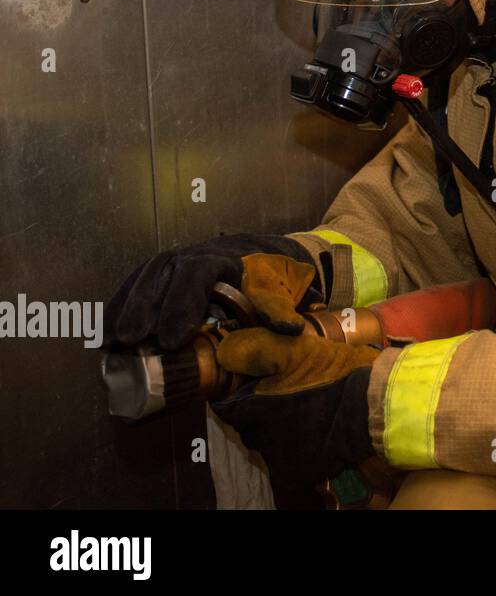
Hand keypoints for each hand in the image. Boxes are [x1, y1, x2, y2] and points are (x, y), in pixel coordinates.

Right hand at [107, 234, 315, 349]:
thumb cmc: (275, 277)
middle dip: (144, 307)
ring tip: (111, 341)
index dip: (180, 305)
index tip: (172, 340)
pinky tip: (106, 332)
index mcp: (224, 258)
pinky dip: (121, 306)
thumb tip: (288, 330)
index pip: (197, 273)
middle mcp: (195, 254)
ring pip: (145, 277)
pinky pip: (138, 285)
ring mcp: (177, 262)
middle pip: (162, 273)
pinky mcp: (165, 275)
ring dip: (126, 308)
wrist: (272, 257)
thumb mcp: (283, 289)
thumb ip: (281, 308)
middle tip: (132, 340)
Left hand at [212, 329, 378, 482]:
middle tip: (284, 394)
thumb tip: (222, 351)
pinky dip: (290, 447)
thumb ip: (255, 349)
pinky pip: (282, 459)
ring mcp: (277, 458)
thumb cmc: (331, 373)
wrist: (371, 402)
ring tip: (300, 411)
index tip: (257, 384)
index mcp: (252, 411)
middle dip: (257, 411)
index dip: (240, 393)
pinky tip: (308, 430)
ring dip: (274, 429)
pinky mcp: (296, 471)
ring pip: (264, 442)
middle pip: (246, 425)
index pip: (227, 407)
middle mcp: (259, 440)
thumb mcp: (294, 349)